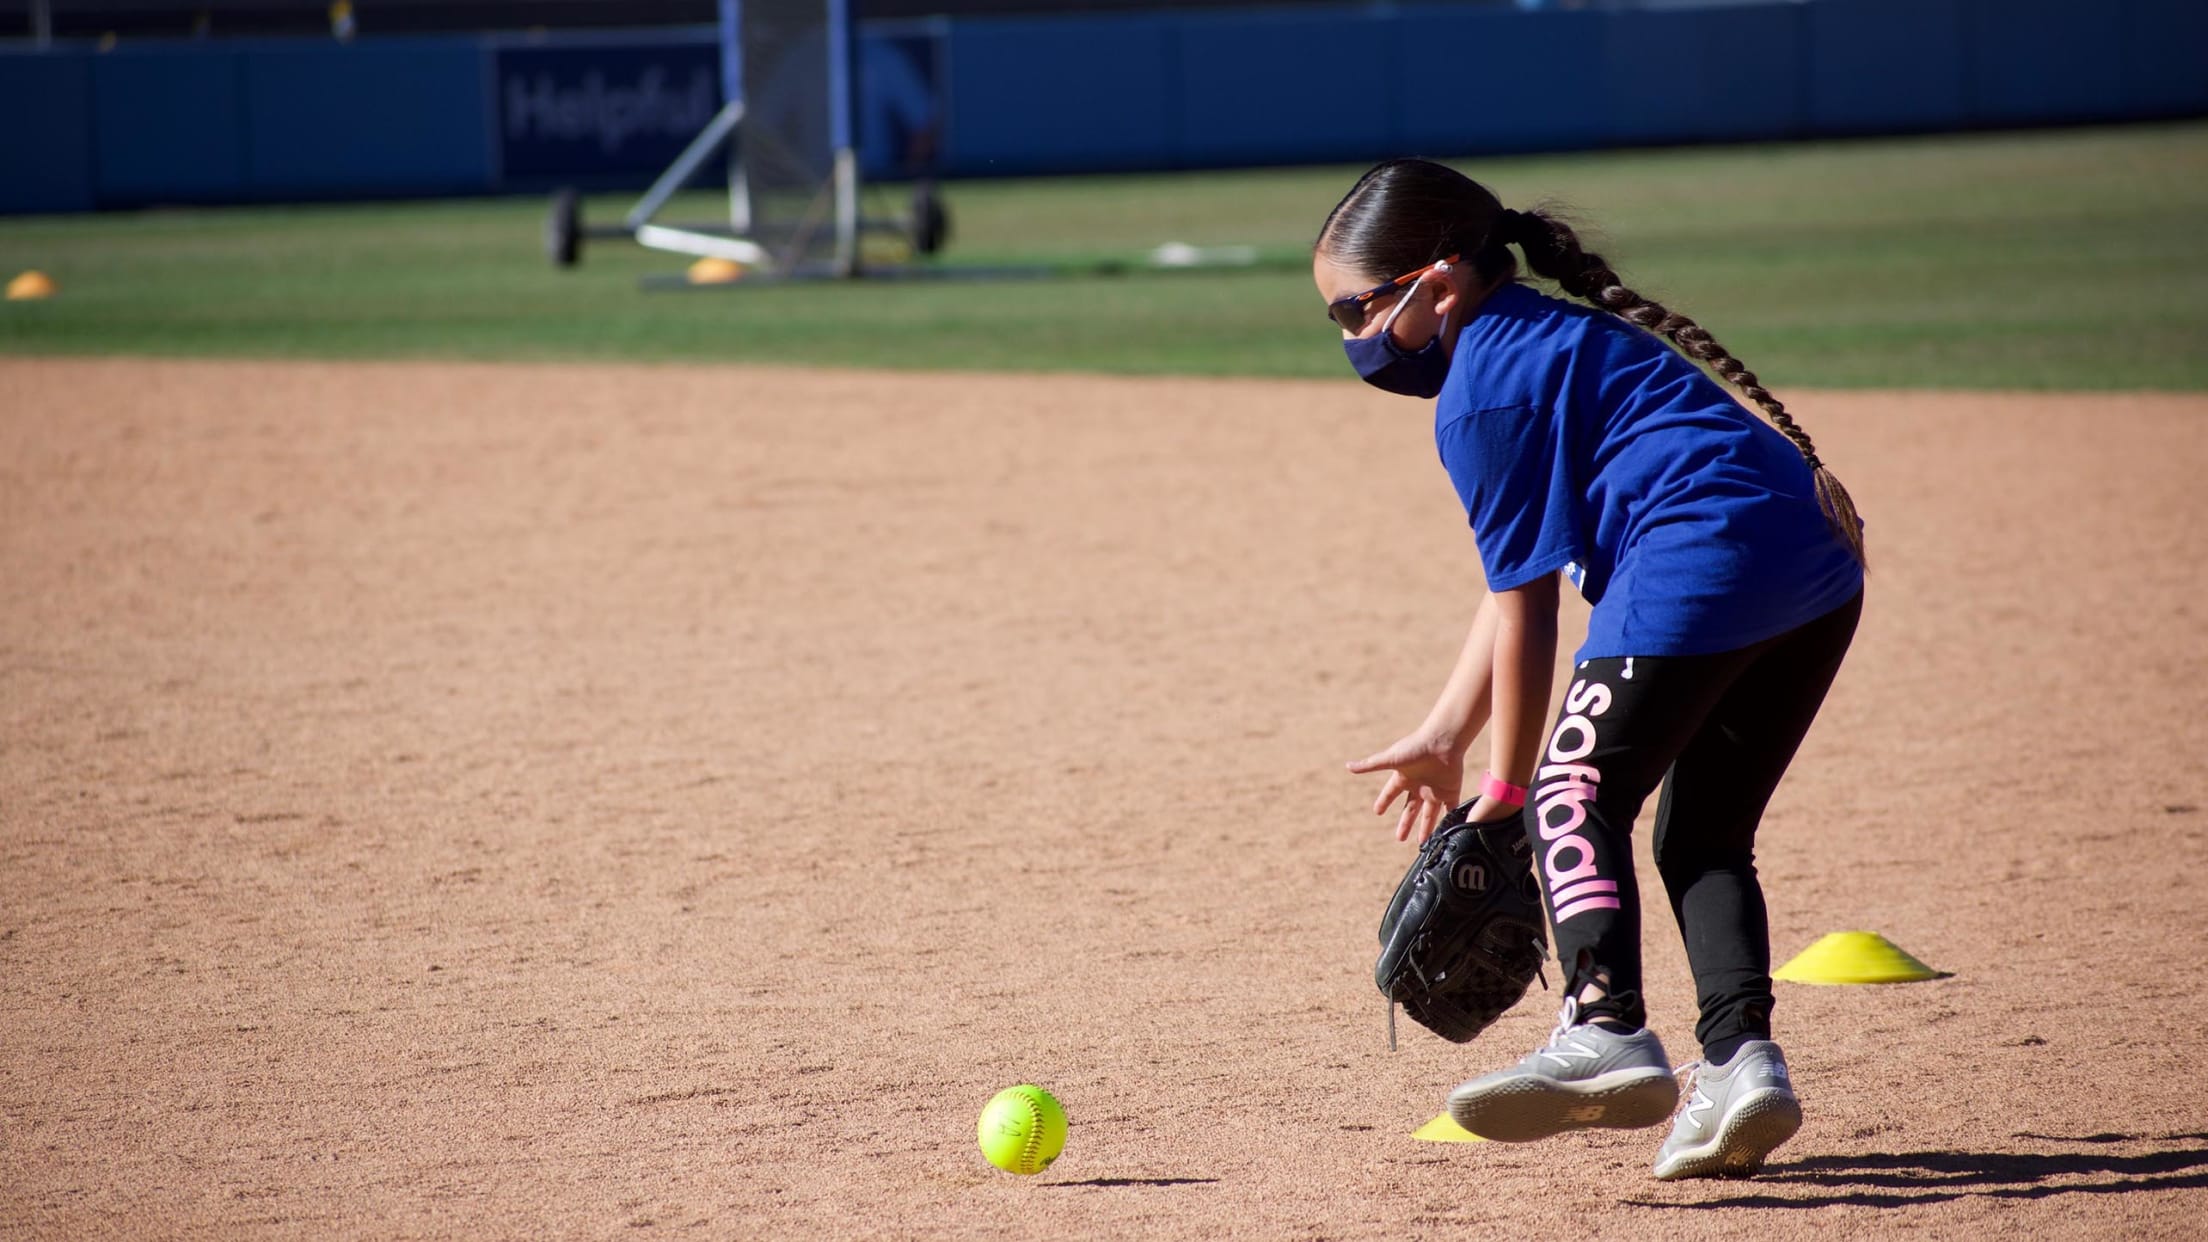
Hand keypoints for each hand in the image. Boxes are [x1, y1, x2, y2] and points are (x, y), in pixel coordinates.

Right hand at [1346, 729, 1466, 843]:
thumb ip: (1370, 765)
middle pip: (1410, 809)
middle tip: (1399, 838)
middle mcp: (1419, 785)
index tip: (1377, 812)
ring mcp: (1435, 789)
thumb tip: (1348, 766)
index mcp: (1403, 777)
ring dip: (1426, 828)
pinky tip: (1449, 832)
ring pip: (1429, 814)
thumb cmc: (1416, 747)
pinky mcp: (1450, 791)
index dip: (1384, 802)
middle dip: (1405, 823)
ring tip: (1422, 843)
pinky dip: (1451, 820)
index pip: (1390, 793)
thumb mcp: (1391, 759)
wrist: (1443, 741)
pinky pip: (1451, 809)